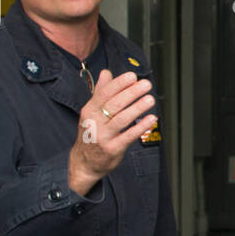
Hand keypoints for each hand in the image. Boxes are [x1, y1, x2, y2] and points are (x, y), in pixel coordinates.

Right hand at [68, 70, 157, 195]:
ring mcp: (102, 136)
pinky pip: (128, 136)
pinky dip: (140, 127)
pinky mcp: (112, 149)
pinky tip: (151, 119)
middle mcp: (94, 122)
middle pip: (114, 104)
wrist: (83, 162)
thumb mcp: (90, 112)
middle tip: (146, 85)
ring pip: (121, 119)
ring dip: (137, 108)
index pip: (104, 93)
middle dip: (131, 93)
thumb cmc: (91, 133)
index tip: (132, 76)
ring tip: (150, 99)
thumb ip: (100, 92)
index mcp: (89, 110)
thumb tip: (106, 72)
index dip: (119, 84)